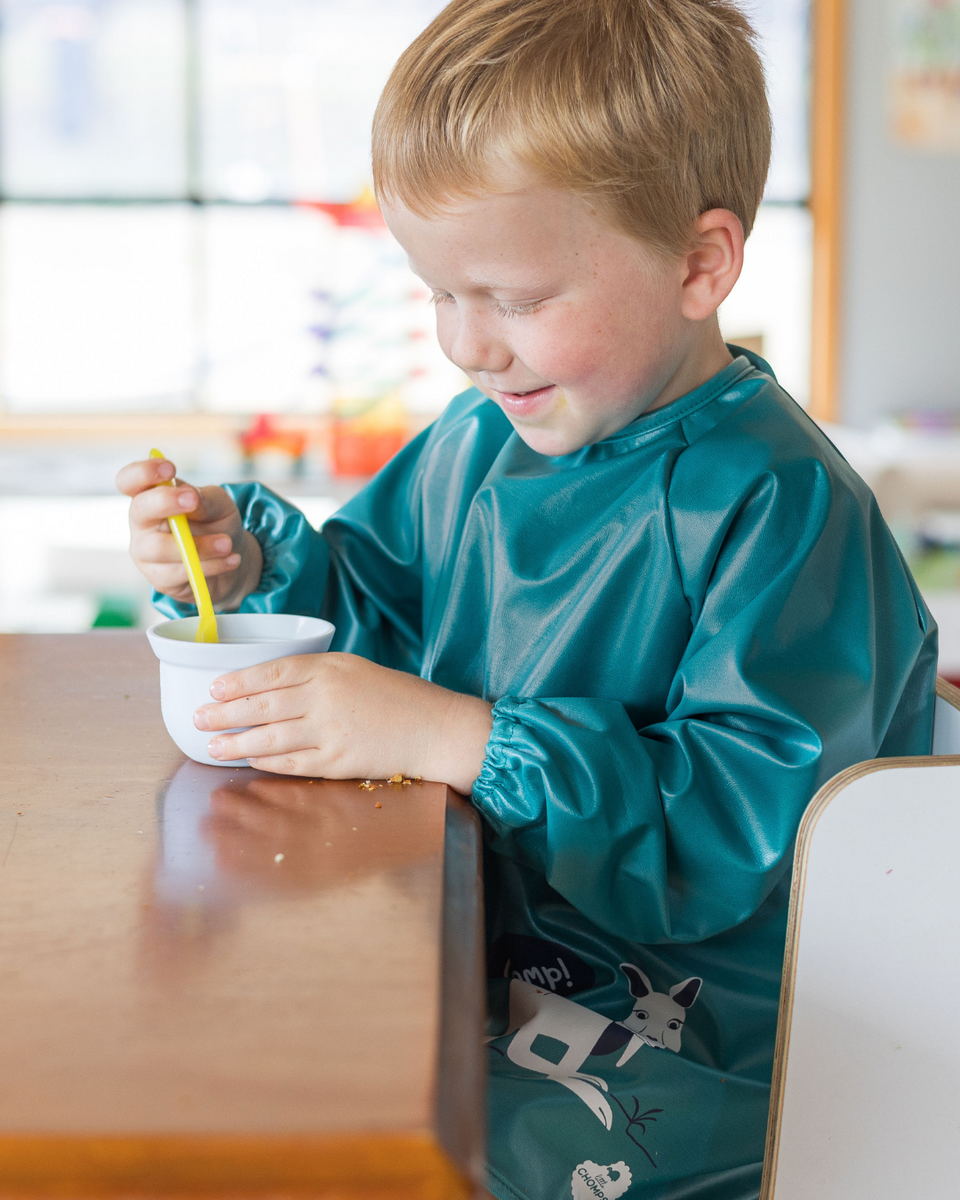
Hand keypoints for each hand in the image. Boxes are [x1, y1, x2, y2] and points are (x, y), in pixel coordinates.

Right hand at [117, 456, 261, 608]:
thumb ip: (207, 499)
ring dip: (199, 545)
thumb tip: (192, 497)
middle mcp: (142, 523)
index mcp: (150, 496)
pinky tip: (231, 560)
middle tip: (193, 500)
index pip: (129, 480)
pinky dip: (211, 566)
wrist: (230, 558)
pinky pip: (181, 572)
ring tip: (227, 544)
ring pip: (161, 547)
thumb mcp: (220, 505)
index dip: (143, 472)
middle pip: (138, 510)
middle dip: (165, 502)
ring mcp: (146, 552)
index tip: (169, 469)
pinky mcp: (159, 579)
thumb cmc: (216, 523)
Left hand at [193, 652, 493, 792]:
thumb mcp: (356, 669)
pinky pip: (292, 762)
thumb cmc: (398, 697)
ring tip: (212, 746)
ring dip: (237, 742)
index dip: (239, 681)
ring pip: (271, 736)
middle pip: (263, 705)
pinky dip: (266, 760)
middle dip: (225, 713)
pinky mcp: (338, 761)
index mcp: (331, 668)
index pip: (273, 672)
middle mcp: (327, 697)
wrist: (436, 728)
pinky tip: (249, 759)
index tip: (214, 687)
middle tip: (198, 718)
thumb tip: (270, 687)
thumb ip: (316, 675)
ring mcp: (331, 731)